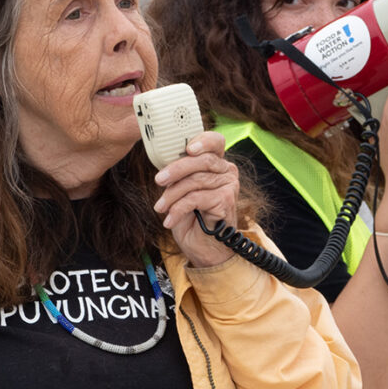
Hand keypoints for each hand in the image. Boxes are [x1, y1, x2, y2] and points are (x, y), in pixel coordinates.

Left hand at [152, 131, 240, 267]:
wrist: (204, 248)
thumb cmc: (192, 218)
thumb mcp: (182, 191)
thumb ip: (180, 174)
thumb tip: (163, 163)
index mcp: (217, 164)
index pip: (215, 142)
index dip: (202, 140)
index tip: (187, 148)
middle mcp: (227, 171)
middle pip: (201, 160)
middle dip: (175, 170)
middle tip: (158, 180)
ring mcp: (230, 185)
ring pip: (195, 181)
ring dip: (172, 195)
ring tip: (160, 207)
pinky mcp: (226, 200)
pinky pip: (195, 198)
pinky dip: (178, 209)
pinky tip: (169, 220)